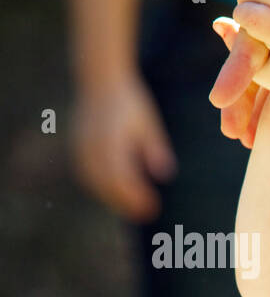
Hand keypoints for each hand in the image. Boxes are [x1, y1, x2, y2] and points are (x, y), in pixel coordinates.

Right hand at [70, 74, 176, 222]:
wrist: (100, 82)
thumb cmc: (131, 105)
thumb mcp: (148, 123)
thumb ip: (155, 148)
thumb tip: (164, 175)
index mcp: (111, 138)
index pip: (121, 175)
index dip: (135, 195)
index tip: (152, 206)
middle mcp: (92, 143)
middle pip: (107, 182)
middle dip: (126, 202)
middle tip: (146, 214)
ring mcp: (81, 145)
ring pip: (94, 181)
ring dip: (113, 198)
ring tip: (134, 210)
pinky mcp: (76, 147)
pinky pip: (86, 174)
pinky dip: (101, 188)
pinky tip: (116, 197)